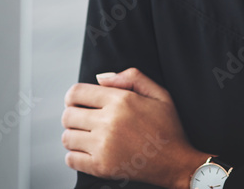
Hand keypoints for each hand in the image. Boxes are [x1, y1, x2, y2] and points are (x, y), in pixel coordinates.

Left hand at [62, 67, 206, 188]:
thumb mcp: (159, 94)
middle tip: (83, 120)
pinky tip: (88, 152)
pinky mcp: (102, 167)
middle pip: (67, 115)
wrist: (176, 163)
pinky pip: (71, 159)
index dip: (72, 96)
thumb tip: (101, 78)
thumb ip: (132, 77)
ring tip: (86, 137)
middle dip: (72, 116)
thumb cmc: (168, 128)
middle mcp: (109, 122)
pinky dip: (75, 156)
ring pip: (67, 137)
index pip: (76, 93)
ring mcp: (104, 146)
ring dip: (73, 136)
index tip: (77, 102)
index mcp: (121, 100)